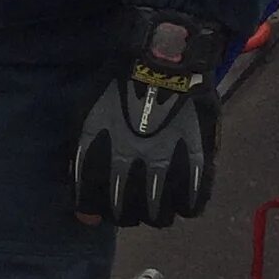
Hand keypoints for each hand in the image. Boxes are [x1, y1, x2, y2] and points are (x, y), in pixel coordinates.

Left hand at [71, 6, 224, 225]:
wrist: (160, 59)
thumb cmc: (117, 83)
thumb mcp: (84, 118)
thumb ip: (81, 160)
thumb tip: (84, 207)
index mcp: (96, 158)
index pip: (89, 206)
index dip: (92, 211)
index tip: (96, 209)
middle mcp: (129, 170)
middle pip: (125, 217)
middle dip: (124, 213)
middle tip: (130, 201)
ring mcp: (165, 169)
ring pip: (159, 218)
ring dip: (155, 213)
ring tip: (157, 199)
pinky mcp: (197, 164)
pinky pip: (193, 206)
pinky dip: (186, 206)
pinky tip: (182, 195)